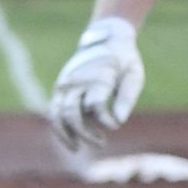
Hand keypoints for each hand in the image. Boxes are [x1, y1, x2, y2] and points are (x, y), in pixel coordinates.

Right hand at [49, 16, 143, 150]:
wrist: (105, 38)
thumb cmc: (124, 60)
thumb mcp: (134, 75)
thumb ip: (127, 97)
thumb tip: (118, 122)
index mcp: (98, 75)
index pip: (95, 103)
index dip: (104, 119)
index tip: (115, 125)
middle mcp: (77, 80)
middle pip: (71, 112)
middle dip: (84, 133)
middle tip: (101, 142)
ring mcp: (65, 85)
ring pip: (57, 114)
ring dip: (66, 135)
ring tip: (78, 148)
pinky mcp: (60, 89)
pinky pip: (54, 112)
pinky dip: (59, 129)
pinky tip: (72, 141)